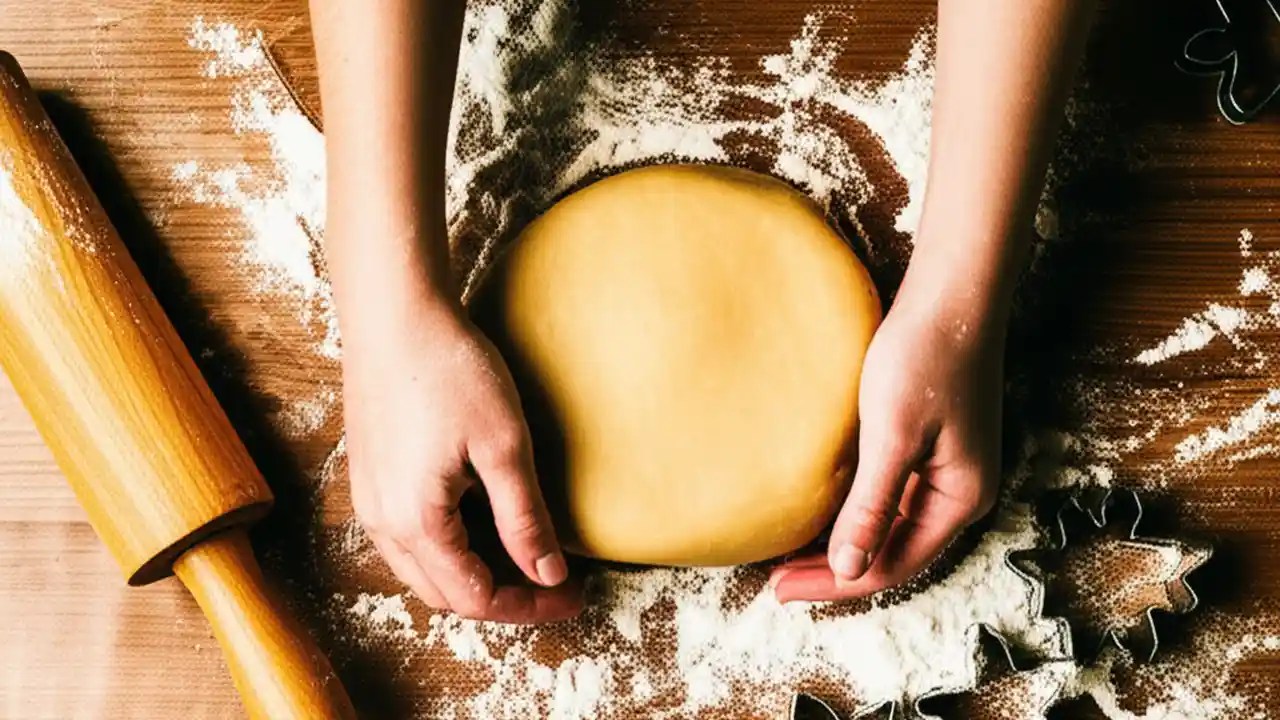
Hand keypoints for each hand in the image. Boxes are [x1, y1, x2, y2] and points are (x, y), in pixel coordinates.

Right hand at [344, 306, 582, 622]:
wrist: (393, 312)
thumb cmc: (447, 369)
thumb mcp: (503, 446)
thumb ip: (524, 518)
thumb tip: (547, 574)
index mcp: (416, 522)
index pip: (476, 598)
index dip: (529, 605)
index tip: (572, 595)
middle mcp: (382, 523)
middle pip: (446, 593)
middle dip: (505, 596)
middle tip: (557, 582)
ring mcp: (369, 500)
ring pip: (424, 569)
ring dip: (475, 574)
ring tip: (526, 555)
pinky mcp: (369, 476)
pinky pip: (408, 538)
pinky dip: (450, 547)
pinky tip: (484, 521)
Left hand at [770, 273, 1006, 602]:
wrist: (951, 295)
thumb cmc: (925, 356)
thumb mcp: (893, 434)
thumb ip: (872, 504)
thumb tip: (849, 569)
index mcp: (959, 500)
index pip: (891, 565)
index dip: (835, 585)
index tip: (779, 591)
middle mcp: (959, 494)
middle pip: (892, 553)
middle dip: (836, 571)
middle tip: (774, 582)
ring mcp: (946, 470)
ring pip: (889, 528)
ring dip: (843, 545)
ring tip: (789, 557)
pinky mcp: (930, 447)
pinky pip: (890, 498)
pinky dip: (854, 513)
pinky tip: (819, 513)